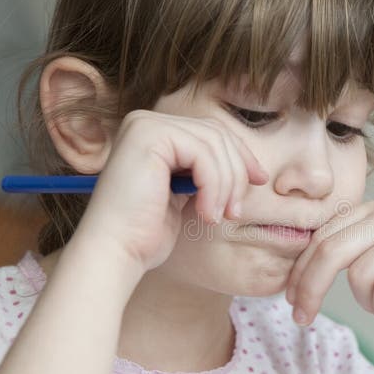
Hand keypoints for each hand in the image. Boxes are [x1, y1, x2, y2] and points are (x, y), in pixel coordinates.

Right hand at [76, 109, 268, 275]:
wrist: (114, 252)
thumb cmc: (146, 234)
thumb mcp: (184, 194)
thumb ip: (205, 171)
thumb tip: (248, 163)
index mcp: (153, 132)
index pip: (212, 132)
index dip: (241, 156)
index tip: (259, 181)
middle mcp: (145, 121)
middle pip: (217, 134)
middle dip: (237, 173)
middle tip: (235, 211)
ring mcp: (144, 125)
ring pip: (214, 144)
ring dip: (226, 185)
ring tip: (218, 217)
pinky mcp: (148, 136)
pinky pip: (203, 155)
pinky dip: (214, 188)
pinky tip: (205, 214)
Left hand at [285, 200, 373, 353]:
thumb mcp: (365, 266)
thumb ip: (336, 254)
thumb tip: (287, 267)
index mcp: (371, 211)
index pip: (320, 237)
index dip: (299, 272)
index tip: (291, 302)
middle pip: (332, 251)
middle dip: (311, 289)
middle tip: (302, 319)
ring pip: (360, 274)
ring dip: (366, 302)